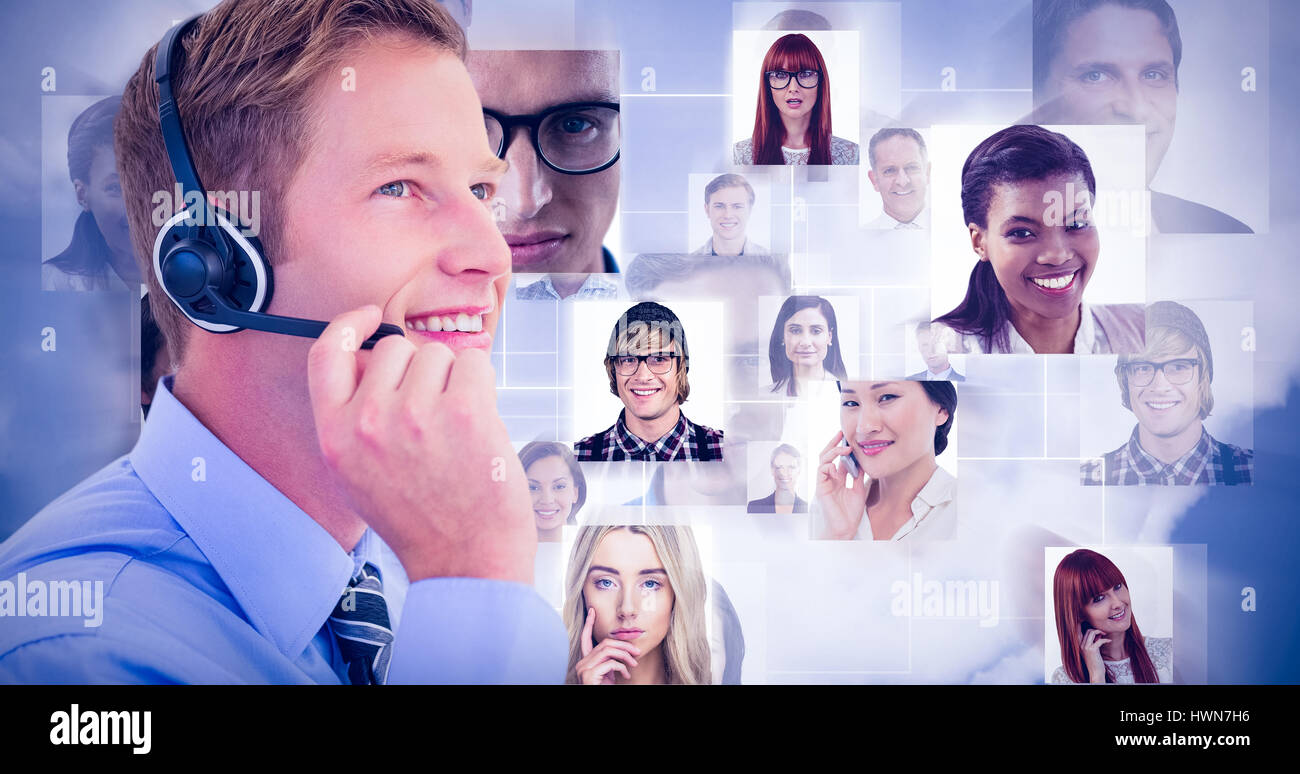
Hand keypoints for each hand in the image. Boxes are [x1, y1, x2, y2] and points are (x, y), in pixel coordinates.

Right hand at [307, 306, 534, 583]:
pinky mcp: (466, 411)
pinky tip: (479, 424)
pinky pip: (475, 362)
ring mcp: (417, 414)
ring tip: (456, 430)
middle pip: (395, 348)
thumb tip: (377, 358)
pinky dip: (482, 384)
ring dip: (454, 380)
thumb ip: (355, 417)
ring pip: (438, 354)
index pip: (326, 354)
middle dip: (419, 370)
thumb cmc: (420, 517)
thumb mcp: (358, 474)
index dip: (348, 325)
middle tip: (434, 416)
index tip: (368, 316)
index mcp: (334, 436)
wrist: (466, 560)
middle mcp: (368, 422)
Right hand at [573, 607, 640, 684]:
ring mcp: (583, 669)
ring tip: (634, 663)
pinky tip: (626, 675)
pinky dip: (622, 667)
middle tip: (636, 651)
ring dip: (625, 655)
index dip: (588, 624)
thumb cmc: (603, 688)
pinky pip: (610, 663)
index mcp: (585, 662)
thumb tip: (625, 652)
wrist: (595, 700)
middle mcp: (581, 663)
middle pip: (604, 643)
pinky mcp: (589, 675)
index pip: (585, 638)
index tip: (592, 611)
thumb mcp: (608, 674)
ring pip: (608, 650)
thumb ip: (611, 662)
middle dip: (623, 644)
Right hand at [815, 431, 867, 539]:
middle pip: (828, 456)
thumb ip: (858, 476)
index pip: (839, 459)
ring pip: (823, 460)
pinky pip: (821, 471)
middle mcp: (830, 478)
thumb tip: (863, 461)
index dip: (843, 447)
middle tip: (842, 433)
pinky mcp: (821, 488)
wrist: (846, 528)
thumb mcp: (859, 490)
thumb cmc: (851, 513)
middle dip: (834, 443)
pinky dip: (828, 465)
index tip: (850, 438)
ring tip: (845, 447)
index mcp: (839, 478)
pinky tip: (837, 465)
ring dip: (833, 451)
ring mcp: (824, 482)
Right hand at [1079, 625, 1110, 683]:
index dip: (1081, 623)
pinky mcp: (1092, 650)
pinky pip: (1099, 640)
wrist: (1095, 672)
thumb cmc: (1094, 661)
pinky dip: (1105, 640)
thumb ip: (1092, 641)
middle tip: (1102, 633)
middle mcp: (1080, 645)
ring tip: (1105, 635)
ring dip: (1100, 632)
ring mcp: (1085, 647)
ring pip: (1092, 633)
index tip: (1087, 621)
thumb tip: (1097, 633)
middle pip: (1087, 630)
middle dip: (1096, 629)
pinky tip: (1109, 641)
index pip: (1077, 630)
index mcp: (1078, 644)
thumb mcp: (1091, 650)